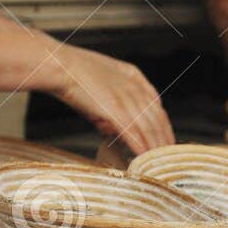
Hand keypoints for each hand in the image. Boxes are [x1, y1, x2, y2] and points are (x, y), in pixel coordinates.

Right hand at [50, 45, 173, 155]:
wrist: (59, 66)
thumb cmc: (72, 73)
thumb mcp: (100, 82)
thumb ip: (111, 101)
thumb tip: (110, 127)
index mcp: (133, 77)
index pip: (156, 104)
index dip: (163, 123)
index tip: (165, 136)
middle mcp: (134, 88)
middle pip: (157, 118)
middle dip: (164, 138)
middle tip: (168, 155)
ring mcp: (127, 100)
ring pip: (149, 128)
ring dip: (155, 147)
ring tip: (158, 161)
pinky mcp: (116, 112)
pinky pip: (134, 134)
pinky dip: (141, 148)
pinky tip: (144, 158)